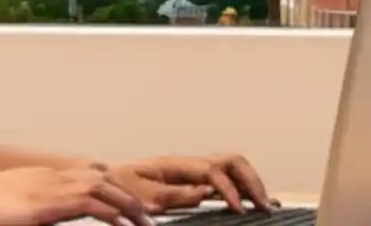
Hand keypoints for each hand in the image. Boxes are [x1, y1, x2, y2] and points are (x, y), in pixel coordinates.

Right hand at [0, 165, 154, 224]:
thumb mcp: (15, 206)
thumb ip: (36, 210)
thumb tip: (42, 217)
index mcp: (44, 178)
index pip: (87, 175)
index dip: (112, 188)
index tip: (127, 204)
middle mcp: (51, 178)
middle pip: (100, 179)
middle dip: (126, 196)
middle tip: (145, 216)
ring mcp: (50, 187)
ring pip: (101, 188)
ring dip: (126, 203)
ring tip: (143, 221)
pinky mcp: (48, 204)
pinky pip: (89, 204)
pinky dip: (111, 212)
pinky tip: (123, 223)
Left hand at [107, 154, 273, 214]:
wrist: (107, 183)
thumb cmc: (121, 188)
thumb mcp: (142, 196)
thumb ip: (174, 194)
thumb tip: (205, 192)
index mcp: (175, 164)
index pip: (212, 170)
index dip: (229, 190)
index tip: (239, 210)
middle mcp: (187, 163)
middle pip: (231, 160)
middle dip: (251, 181)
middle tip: (263, 205)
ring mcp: (192, 169)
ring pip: (232, 165)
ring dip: (251, 182)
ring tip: (264, 204)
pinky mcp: (193, 178)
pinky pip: (225, 176)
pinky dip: (242, 185)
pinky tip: (251, 201)